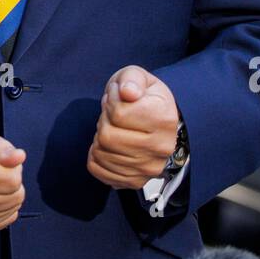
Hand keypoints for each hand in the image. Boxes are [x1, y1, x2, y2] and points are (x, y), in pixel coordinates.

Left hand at [87, 66, 179, 190]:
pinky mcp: (135, 181)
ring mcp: (149, 168)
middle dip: (103, 120)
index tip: (118, 96)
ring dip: (99, 137)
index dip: (111, 101)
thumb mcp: (138, 77)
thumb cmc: (144, 97)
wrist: (158, 121)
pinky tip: (108, 145)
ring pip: (101, 153)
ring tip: (113, 128)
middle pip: (108, 136)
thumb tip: (127, 92)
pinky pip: (98, 170)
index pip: (118, 114)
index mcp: (164, 118)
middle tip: (112, 114)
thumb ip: (131, 79)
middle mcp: (161, 147)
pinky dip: (96, 155)